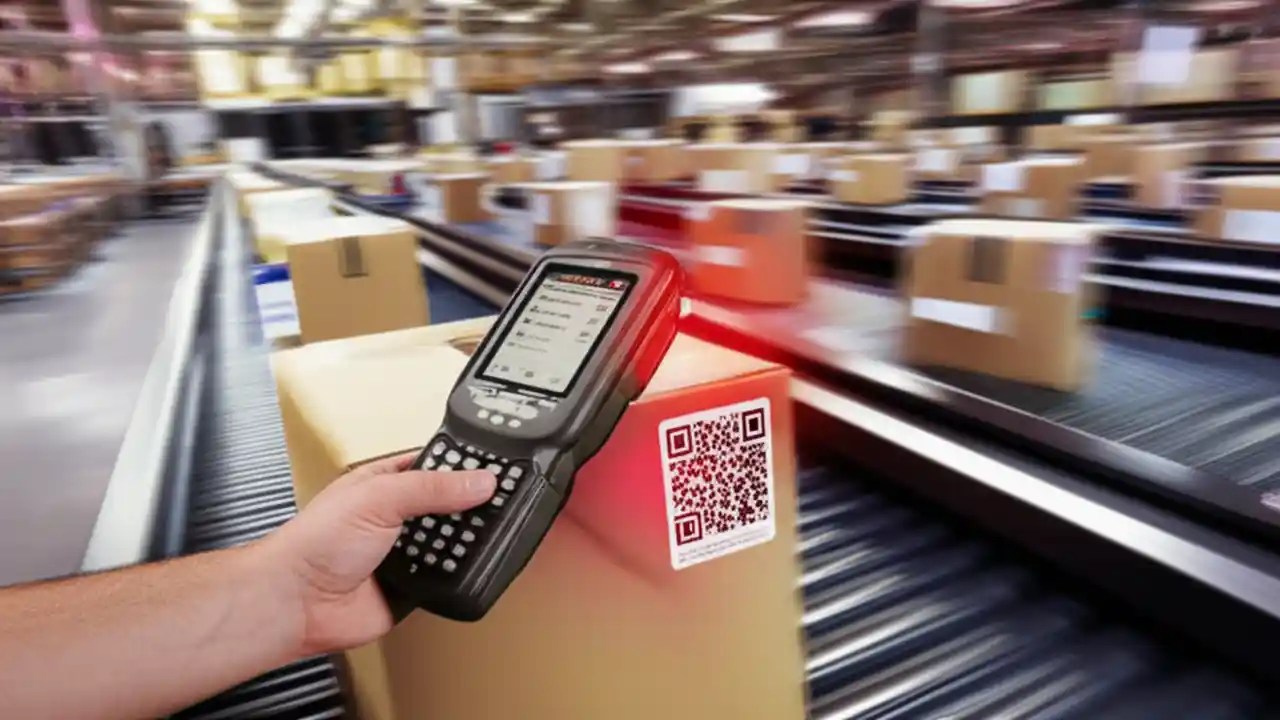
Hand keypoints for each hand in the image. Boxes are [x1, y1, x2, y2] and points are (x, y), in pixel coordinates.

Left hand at [260, 452, 495, 655]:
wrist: (299, 603)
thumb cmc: (317, 542)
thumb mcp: (379, 497)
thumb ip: (433, 487)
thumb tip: (481, 480)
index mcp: (384, 483)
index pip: (433, 465)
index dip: (463, 464)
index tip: (499, 464)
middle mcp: (396, 517)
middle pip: (447, 505)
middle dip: (472, 505)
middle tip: (508, 501)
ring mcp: (404, 553)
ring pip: (451, 542)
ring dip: (467, 540)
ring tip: (500, 530)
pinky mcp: (412, 587)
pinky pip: (447, 578)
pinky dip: (460, 573)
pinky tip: (475, 565)